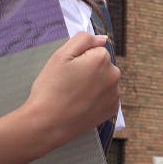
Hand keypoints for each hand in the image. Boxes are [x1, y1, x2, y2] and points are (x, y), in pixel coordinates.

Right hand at [22, 32, 120, 147]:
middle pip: (102, 65)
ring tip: (74, 96)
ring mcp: (115, 94)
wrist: (47, 124)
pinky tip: (82, 105)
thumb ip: (83, 40)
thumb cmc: (51, 88)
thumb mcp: (60, 55)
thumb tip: (102, 39)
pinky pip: (106, 97)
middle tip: (69, 83)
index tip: (68, 71)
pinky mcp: (112, 110)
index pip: (95, 50)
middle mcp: (114, 75)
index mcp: (103, 58)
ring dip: (94, 84)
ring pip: (104, 81)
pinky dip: (97, 99)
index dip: (79, 58)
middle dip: (89, 70)